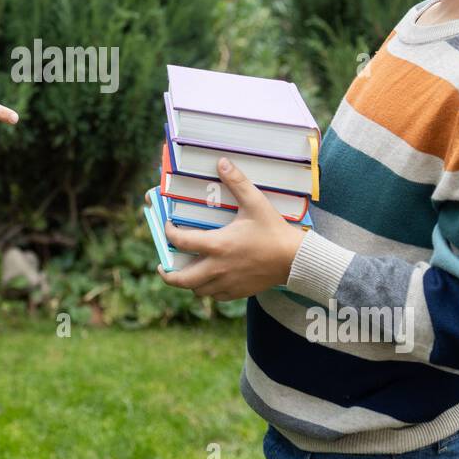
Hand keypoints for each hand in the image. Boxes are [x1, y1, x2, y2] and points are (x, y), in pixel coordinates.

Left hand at [159, 157, 308, 301]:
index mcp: (218, 245)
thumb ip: (237, 182)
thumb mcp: (256, 202)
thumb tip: (222, 162)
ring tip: (187, 271)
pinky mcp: (238, 292)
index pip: (181, 242)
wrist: (295, 259)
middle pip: (182, 280)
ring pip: (197, 290)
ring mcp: (227, 282)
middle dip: (168, 275)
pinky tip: (209, 279)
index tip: (168, 228)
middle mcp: (218, 268)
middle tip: (163, 266)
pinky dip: (207, 289)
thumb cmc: (274, 230)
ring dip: (189, 282)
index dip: (169, 234)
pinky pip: (214, 296)